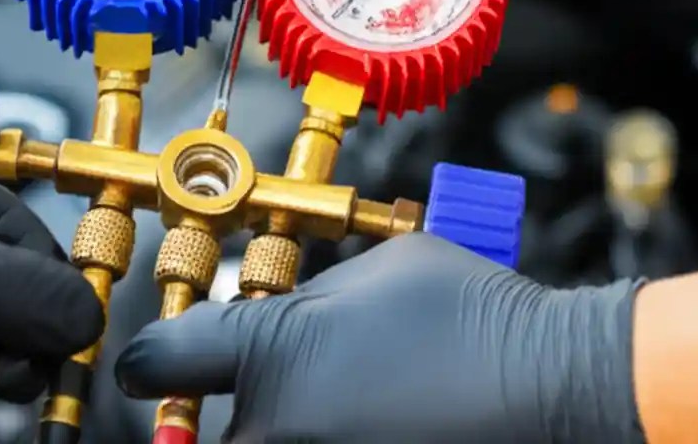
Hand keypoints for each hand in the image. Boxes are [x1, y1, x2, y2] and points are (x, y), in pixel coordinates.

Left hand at [116, 234, 643, 443]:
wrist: (551, 384)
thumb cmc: (470, 316)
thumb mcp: (375, 270)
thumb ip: (302, 297)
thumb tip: (267, 319)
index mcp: (271, 361)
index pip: (152, 364)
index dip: (145, 358)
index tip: (150, 362)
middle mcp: (278, 434)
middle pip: (198, 437)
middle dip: (218, 413)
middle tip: (268, 385)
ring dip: (278, 427)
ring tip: (338, 396)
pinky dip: (321, 436)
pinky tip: (367, 416)